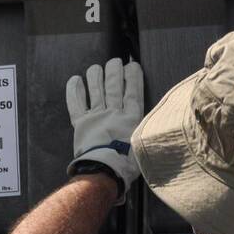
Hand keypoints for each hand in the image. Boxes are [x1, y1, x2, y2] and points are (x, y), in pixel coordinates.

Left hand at [66, 57, 143, 204]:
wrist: (104, 172)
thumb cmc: (127, 166)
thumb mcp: (145, 148)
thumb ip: (148, 134)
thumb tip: (159, 128)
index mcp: (131, 119)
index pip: (133, 92)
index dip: (132, 77)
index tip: (132, 66)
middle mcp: (114, 113)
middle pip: (114, 86)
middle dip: (114, 71)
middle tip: (115, 61)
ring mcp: (96, 116)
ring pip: (96, 90)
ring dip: (95, 76)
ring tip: (96, 68)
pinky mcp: (81, 123)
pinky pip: (76, 103)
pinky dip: (74, 91)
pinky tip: (75, 79)